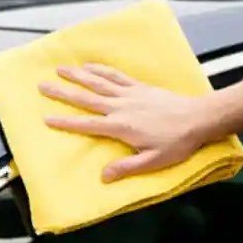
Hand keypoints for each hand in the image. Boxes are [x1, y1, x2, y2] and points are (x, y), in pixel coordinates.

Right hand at [39, 64, 217, 181]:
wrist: (199, 118)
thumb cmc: (177, 143)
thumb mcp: (153, 162)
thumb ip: (126, 167)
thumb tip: (103, 176)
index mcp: (121, 127)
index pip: (87, 125)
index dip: (66, 123)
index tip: (47, 119)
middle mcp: (121, 107)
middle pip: (86, 98)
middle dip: (63, 93)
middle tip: (42, 86)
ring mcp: (130, 94)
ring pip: (98, 82)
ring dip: (78, 75)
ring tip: (60, 69)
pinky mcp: (140, 87)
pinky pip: (116, 76)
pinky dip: (101, 70)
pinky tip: (90, 66)